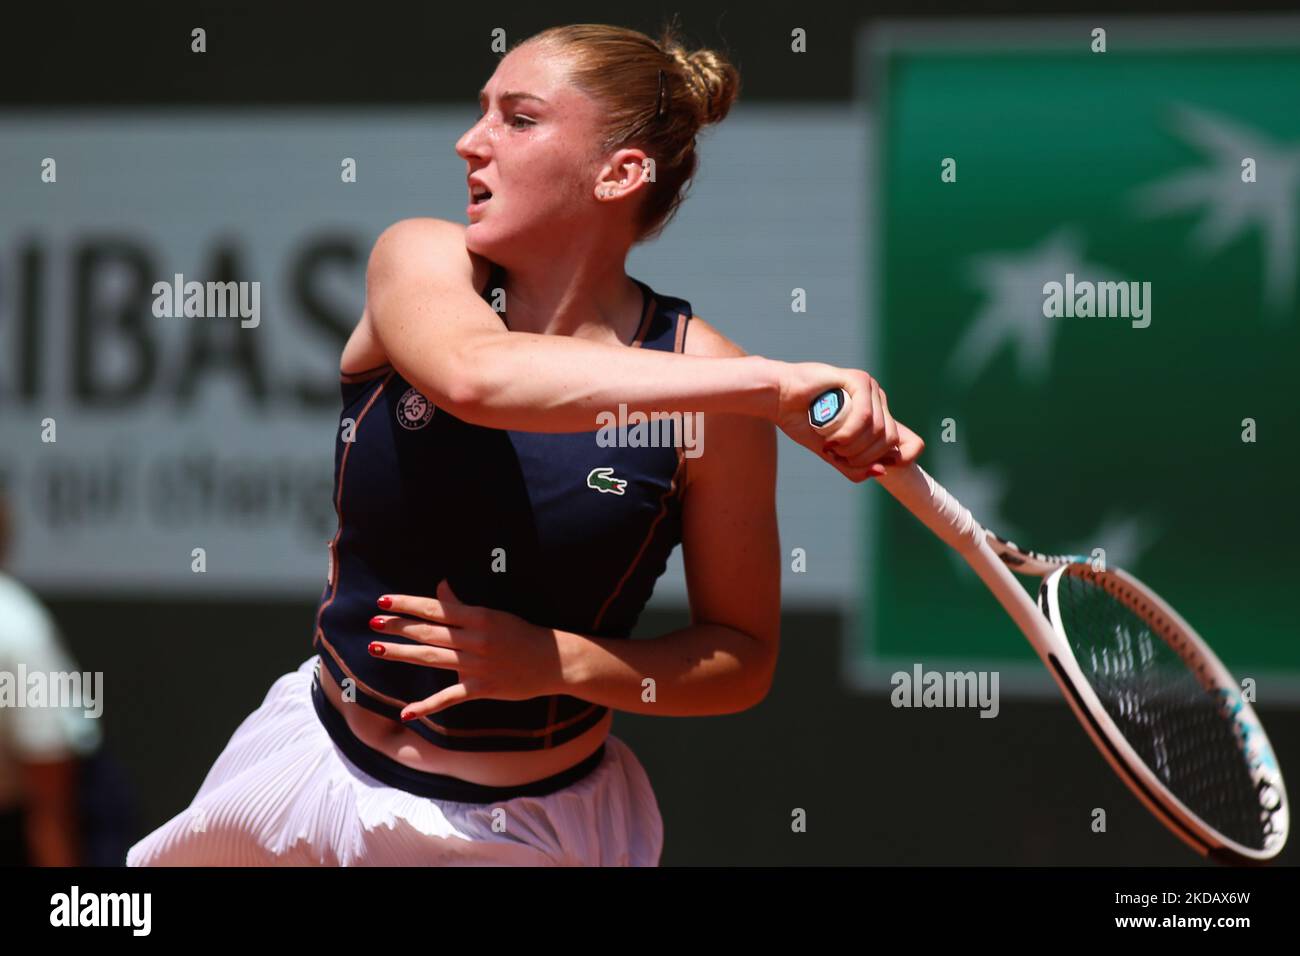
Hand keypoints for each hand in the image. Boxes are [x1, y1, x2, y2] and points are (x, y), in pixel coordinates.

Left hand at [366, 579, 562, 719]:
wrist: (555, 661)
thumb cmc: (524, 634)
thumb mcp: (495, 614)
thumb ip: (464, 605)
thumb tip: (440, 588)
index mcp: (479, 617)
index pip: (436, 608)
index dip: (408, 604)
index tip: (383, 601)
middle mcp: (476, 639)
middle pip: (428, 632)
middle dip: (398, 626)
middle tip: (372, 623)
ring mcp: (477, 665)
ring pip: (432, 658)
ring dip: (402, 653)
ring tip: (375, 648)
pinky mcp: (481, 688)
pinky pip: (450, 697)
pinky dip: (427, 705)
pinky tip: (405, 711)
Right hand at [775, 363, 923, 481]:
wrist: (778, 398)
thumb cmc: (801, 421)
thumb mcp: (832, 453)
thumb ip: (854, 466)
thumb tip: (882, 472)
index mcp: (877, 416)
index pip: (909, 442)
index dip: (900, 459)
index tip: (877, 468)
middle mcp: (878, 401)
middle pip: (890, 440)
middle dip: (863, 456)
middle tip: (837, 455)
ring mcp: (870, 388)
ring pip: (878, 430)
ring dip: (852, 446)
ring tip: (830, 444)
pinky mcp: (858, 380)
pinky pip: (865, 417)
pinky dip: (848, 433)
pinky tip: (832, 437)